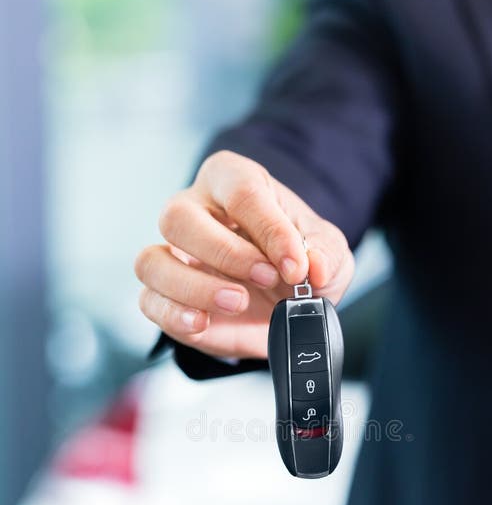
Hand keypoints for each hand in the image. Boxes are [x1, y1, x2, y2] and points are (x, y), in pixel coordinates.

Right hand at [135, 150, 353, 358]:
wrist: (286, 304)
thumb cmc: (298, 262)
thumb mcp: (328, 252)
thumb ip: (325, 253)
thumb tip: (314, 266)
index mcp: (233, 182)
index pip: (241, 191)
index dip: (270, 230)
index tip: (297, 266)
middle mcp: (194, 211)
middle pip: (178, 216)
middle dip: (225, 253)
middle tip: (266, 278)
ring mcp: (173, 255)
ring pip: (152, 261)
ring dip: (194, 287)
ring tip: (238, 302)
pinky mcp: (164, 296)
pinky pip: (149, 301)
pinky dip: (175, 314)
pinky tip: (204, 322)